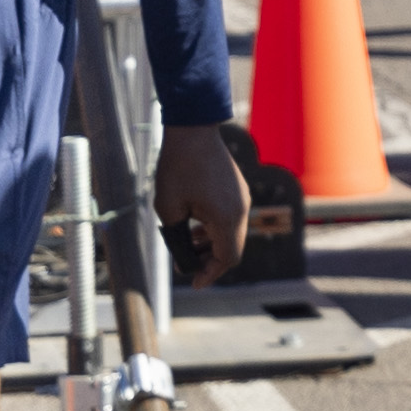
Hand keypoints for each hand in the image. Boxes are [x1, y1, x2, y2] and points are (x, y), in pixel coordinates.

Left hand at [152, 122, 250, 286]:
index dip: (210, 274)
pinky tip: (196, 224)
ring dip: (212, 244)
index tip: (193, 283)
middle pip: (231, 248)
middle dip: (209, 261)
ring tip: (187, 244)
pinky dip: (216, 228)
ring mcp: (242, 198)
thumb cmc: (178, 166)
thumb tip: (183, 258)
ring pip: (232, 233)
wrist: (193, 128)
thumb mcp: (168, 208)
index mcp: (227, 218)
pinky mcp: (238, 189)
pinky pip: (231, 217)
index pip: (226, 258)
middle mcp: (241, 210)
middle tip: (186, 265)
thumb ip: (177, 237)